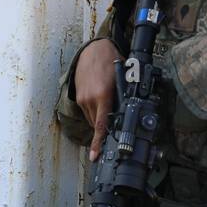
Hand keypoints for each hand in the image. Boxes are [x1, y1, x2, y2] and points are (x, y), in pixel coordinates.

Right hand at [73, 38, 121, 160]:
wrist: (93, 50)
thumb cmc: (111, 62)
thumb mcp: (122, 80)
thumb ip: (123, 98)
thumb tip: (127, 115)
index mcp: (103, 96)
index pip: (101, 125)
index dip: (98, 143)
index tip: (94, 156)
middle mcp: (90, 99)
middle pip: (98, 125)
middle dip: (106, 127)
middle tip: (116, 122)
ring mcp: (82, 99)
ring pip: (92, 119)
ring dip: (100, 117)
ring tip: (108, 104)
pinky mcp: (78, 97)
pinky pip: (87, 111)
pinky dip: (95, 110)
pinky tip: (101, 99)